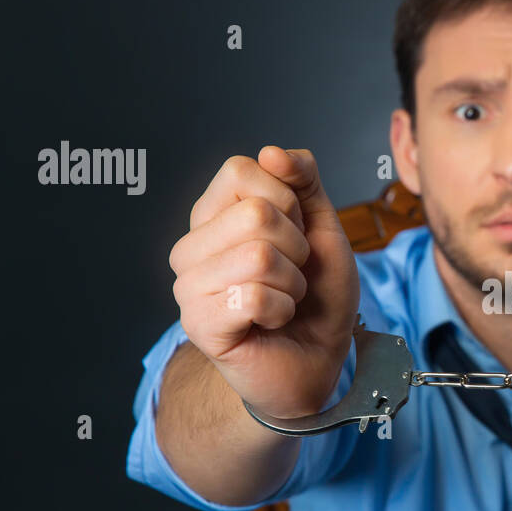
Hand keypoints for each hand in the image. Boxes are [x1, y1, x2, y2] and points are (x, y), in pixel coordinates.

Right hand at [168, 146, 359, 419]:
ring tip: (284, 299)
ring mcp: (189, 285)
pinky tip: (272, 321)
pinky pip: (252, 296)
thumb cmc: (317, 295)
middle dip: (296, 248)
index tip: (296, 235)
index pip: (240, 169)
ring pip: (258, 255)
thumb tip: (271, 152)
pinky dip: (281, 309)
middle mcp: (192, 246)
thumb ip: (303, 180)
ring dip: (292, 283)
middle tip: (293, 275)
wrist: (318, 359)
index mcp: (215, 214)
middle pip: (255, 213)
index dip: (288, 201)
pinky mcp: (198, 323)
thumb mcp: (322, 226)